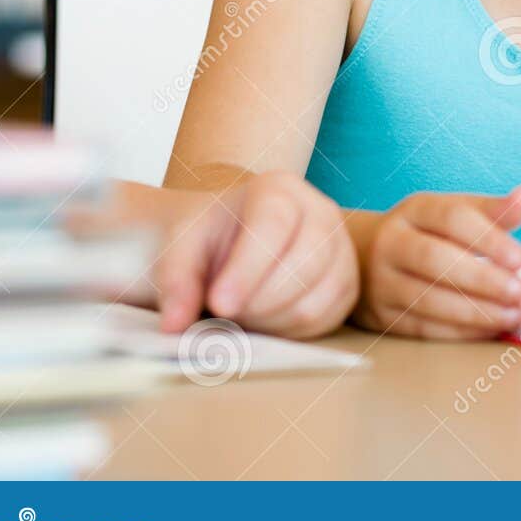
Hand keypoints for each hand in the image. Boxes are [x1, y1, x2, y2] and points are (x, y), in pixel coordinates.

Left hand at [155, 172, 359, 340]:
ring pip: (314, 298)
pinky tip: (263, 319)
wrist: (234, 243)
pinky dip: (288, 330)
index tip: (219, 304)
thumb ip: (175, 281)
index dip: (248, 268)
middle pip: (305, 263)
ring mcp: (340, 249)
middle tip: (224, 313)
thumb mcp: (181, 249)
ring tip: (241, 312)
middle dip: (258, 301)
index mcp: (279, 189)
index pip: (275, 223)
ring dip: (270, 319)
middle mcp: (320, 212)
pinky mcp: (346, 285)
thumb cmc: (212, 241)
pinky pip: (324, 319)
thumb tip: (173, 324)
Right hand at [357, 187, 520, 339]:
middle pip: (436, 260)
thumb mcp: (454, 212)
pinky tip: (491, 328)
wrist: (362, 255)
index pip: (451, 218)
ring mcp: (382, 281)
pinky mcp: (382, 316)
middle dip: (483, 278)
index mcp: (415, 210)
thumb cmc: (425, 232)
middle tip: (520, 291)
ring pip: (429, 298)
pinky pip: (424, 327)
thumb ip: (493, 210)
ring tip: (514, 314)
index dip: (488, 238)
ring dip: (477, 311)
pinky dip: (462, 330)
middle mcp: (392, 243)